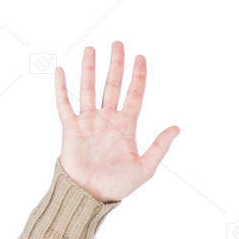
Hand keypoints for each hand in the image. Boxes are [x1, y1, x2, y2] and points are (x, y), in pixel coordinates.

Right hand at [55, 41, 178, 202]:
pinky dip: (61, 88)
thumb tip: (177, 128)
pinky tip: (61, 71)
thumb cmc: (119, 184)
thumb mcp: (146, 167)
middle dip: (116, 65)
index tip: (140, 57)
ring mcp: (89, 121)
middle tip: (118, 43)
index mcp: (126, 126)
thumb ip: (159, 146)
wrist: (92, 195)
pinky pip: (64, 104)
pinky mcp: (70, 128)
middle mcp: (107, 119)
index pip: (134, 95)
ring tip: (92, 49)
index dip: (138, 76)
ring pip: (89, 89)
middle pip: (112, 85)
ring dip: (90, 69)